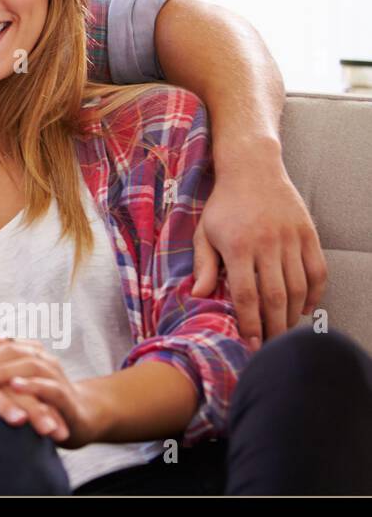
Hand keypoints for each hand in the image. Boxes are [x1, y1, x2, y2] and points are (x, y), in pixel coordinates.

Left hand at [0, 337, 105, 447]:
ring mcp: (55, 375)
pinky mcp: (67, 396)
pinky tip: (14, 387)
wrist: (80, 417)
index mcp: (27, 351)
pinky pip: (50, 387)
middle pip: (8, 350)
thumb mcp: (13, 380)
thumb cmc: (38, 398)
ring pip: (26, 365)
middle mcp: (41, 358)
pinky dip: (32, 385)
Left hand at [192, 153, 326, 345]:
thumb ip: (204, 265)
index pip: (247, 294)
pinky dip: (315, 293)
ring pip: (299, 287)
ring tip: (285, 331)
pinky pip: (317, 271)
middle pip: (276, 296)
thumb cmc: (223, 205)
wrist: (252, 170)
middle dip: (274, 326)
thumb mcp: (205, 232)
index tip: (251, 342)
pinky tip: (305, 308)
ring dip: (294, 314)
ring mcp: (291, 239)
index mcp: (238, 246)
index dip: (250, 322)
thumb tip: (199, 295)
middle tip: (271, 346)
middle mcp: (267, 244)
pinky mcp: (308, 234)